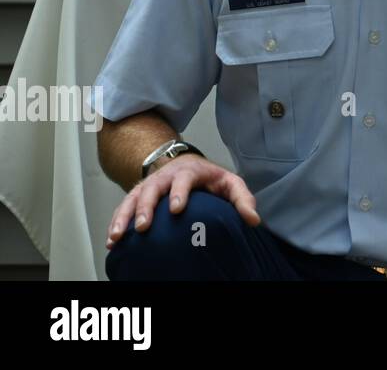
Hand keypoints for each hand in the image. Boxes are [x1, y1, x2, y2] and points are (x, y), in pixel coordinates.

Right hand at [106, 154, 258, 248]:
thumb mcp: (229, 183)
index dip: (179, 193)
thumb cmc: (209, 178)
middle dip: (146, 207)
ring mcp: (148, 185)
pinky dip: (115, 223)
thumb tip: (253, 219)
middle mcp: (165, 177)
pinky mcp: (136, 195)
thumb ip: (243, 199)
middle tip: (143, 226)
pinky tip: (112, 242)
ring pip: (132, 198)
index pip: (183, 180)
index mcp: (189, 172)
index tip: (176, 209)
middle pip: (152, 189)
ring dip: (123, 217)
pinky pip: (122, 208)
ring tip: (117, 237)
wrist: (185, 165)